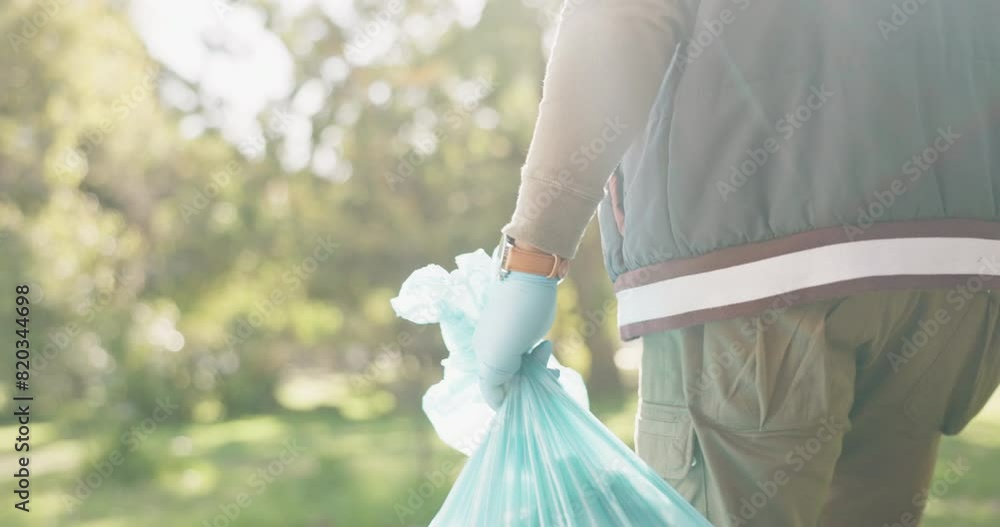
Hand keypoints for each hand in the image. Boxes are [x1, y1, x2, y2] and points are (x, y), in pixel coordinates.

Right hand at [474, 269, 558, 409]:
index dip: (509, 402)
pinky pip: (528, 357)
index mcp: (485, 359)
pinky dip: (538, 358)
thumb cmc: (520, 314)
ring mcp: (506, 342)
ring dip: (537, 371)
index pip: (492, 394)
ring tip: (549, 358)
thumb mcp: (502, 353)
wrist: (531, 275)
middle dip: (530, 385)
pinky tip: (546, 346)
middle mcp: (491, 353)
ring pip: (521, 370)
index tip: (531, 402)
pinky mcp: (521, 333)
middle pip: (509, 383)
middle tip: (550, 377)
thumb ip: (494, 379)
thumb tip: (496, 400)